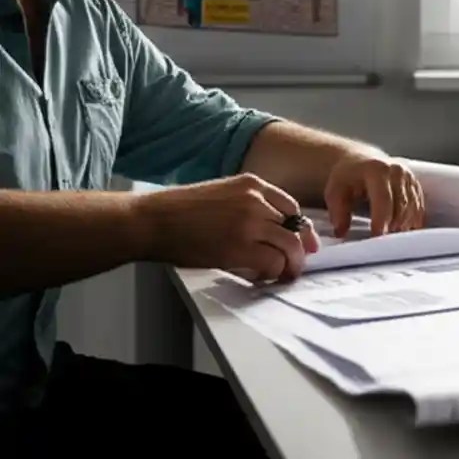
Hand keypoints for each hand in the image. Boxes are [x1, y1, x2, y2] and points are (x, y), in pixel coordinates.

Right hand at [133, 174, 320, 282]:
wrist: (152, 219)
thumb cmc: (179, 211)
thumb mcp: (221, 194)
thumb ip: (247, 205)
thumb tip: (268, 230)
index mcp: (252, 184)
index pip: (292, 207)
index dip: (300, 229)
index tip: (303, 243)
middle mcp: (257, 200)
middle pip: (296, 228)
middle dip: (302, 250)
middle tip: (297, 265)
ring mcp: (250, 222)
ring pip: (290, 246)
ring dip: (292, 265)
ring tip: (284, 275)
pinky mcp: (241, 246)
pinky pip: (274, 262)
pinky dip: (274, 273)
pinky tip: (263, 277)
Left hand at [324, 153, 425, 237]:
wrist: (361, 162)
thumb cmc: (347, 179)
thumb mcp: (334, 192)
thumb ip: (338, 212)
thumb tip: (341, 232)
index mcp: (376, 169)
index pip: (383, 199)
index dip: (381, 220)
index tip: (375, 238)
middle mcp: (397, 171)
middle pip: (401, 206)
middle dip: (392, 227)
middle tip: (382, 243)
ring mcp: (410, 178)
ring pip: (413, 209)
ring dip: (403, 226)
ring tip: (389, 237)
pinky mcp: (417, 186)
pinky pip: (419, 209)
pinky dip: (412, 223)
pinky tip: (401, 231)